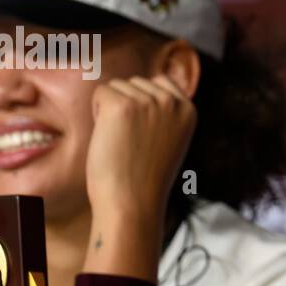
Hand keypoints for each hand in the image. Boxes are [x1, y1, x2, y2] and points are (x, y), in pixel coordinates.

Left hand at [85, 74, 196, 223]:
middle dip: (127, 106)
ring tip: (122, 142)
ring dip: (111, 111)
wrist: (133, 203)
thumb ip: (164, 113)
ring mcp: (148, 102)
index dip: (143, 104)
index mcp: (188, 110)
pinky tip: (109, 138)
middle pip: (136, 83)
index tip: (144, 133)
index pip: (160, 82)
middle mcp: (171, 102)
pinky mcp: (121, 106)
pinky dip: (97, 113)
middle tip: (133, 143)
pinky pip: (101, 93)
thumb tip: (142, 88)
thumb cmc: (145, 177)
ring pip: (117, 87)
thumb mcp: (169, 140)